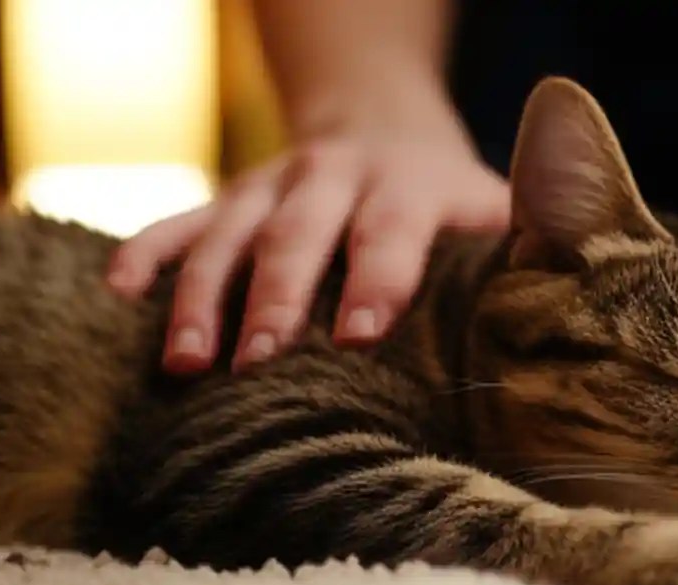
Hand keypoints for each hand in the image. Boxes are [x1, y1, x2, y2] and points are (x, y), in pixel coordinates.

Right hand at [106, 126, 508, 372]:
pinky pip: (177, 221)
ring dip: (203, 296)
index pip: (392, 230)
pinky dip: (145, 252)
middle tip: (260, 363)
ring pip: (228, 235)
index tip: (363, 337)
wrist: (384, 128)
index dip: (378, 280)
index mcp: (408, 186)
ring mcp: (271, 186)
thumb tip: (561, 307)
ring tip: (185, 362)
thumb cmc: (450, 203)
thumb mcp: (492, 212)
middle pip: (297, 235)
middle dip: (278, 300)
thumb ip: (521, 249)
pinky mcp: (228, 197)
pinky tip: (116, 294)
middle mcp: (333, 177)